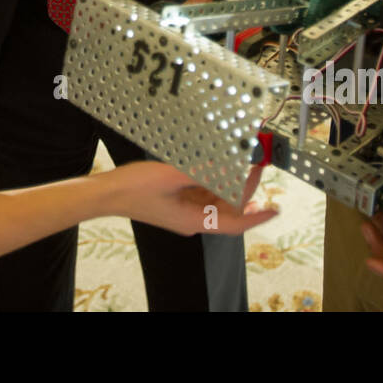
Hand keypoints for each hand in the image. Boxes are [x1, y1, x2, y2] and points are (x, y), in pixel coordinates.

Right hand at [114, 161, 276, 236]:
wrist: (107, 193)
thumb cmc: (135, 188)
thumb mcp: (171, 176)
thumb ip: (201, 172)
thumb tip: (226, 166)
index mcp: (194, 220)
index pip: (235, 222)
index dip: (257, 216)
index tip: (276, 208)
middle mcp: (193, 219)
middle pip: (228, 208)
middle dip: (244, 188)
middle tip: (257, 163)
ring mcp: (185, 210)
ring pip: (217, 199)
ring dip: (228, 181)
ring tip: (241, 160)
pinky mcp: (177, 200)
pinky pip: (203, 191)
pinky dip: (213, 178)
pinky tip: (218, 163)